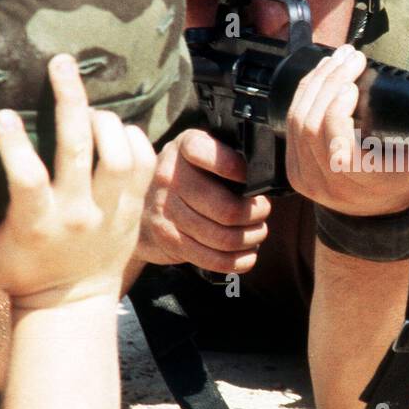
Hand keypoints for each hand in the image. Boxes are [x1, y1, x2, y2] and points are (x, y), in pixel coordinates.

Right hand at [0, 54, 156, 308]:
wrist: (73, 302)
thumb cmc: (18, 274)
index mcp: (35, 224)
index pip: (27, 179)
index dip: (15, 146)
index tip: (2, 114)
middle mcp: (77, 214)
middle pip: (80, 150)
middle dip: (70, 101)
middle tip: (60, 63)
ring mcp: (110, 210)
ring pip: (120, 154)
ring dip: (106, 121)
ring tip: (87, 105)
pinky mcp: (133, 208)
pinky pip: (145, 163)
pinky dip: (135, 137)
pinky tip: (115, 126)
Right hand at [136, 129, 270, 272]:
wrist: (143, 205)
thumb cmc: (190, 175)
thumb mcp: (203, 152)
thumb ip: (228, 153)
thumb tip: (264, 173)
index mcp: (184, 147)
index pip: (207, 154)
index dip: (236, 169)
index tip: (253, 179)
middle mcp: (170, 177)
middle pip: (227, 209)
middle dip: (256, 214)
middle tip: (262, 211)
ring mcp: (165, 211)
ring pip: (224, 238)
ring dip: (251, 238)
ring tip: (257, 231)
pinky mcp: (169, 240)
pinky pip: (213, 259)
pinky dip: (239, 260)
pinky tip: (247, 253)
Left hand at [285, 45, 408, 216]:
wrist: (374, 212)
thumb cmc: (398, 181)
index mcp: (360, 183)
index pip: (336, 146)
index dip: (337, 111)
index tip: (352, 84)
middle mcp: (328, 184)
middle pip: (312, 124)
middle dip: (329, 82)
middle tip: (349, 57)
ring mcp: (306, 177)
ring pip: (297, 121)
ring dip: (316, 83)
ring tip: (336, 59)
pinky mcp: (294, 168)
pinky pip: (290, 125)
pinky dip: (303, 95)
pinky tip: (318, 75)